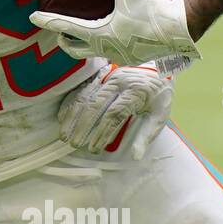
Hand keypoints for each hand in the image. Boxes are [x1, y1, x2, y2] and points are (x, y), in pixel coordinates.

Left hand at [29, 0, 199, 68]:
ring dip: (86, 44)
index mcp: (99, 36)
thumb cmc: (154, 9)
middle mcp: (107, 50)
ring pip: (95, 52)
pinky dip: (106, 42)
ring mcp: (121, 57)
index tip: (33, 17)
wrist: (183, 30)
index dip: (48, 20)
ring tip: (86, 32)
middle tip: (59, 32)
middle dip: (64, 40)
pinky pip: (113, 51)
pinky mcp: (135, 57)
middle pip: (76, 50)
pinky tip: (115, 32)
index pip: (65, 27)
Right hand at [58, 63, 173, 159]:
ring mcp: (106, 77)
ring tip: (64, 135)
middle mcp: (118, 82)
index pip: (115, 114)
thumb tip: (135, 156)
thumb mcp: (160, 115)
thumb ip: (146, 135)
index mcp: (135, 92)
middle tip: (75, 144)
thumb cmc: (158, 95)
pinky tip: (62, 117)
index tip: (94, 148)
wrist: (158, 67)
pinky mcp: (99, 76)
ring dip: (72, 116)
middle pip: (95, 104)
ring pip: (85, 97)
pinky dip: (70, 104)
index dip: (103, 132)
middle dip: (83, 126)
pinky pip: (81, 90)